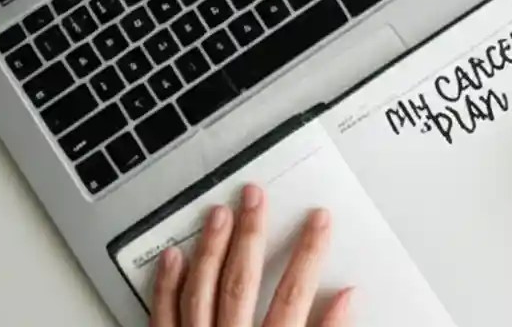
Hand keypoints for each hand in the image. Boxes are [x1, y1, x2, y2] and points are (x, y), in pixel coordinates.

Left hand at [150, 185, 352, 326]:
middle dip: (250, 234)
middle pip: (241, 281)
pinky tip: (172, 257)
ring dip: (210, 249)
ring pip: (201, 291)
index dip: (309, 253)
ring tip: (218, 214)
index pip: (293, 293)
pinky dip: (167, 286)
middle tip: (255, 197)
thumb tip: (348, 299)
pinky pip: (163, 316)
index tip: (319, 220)